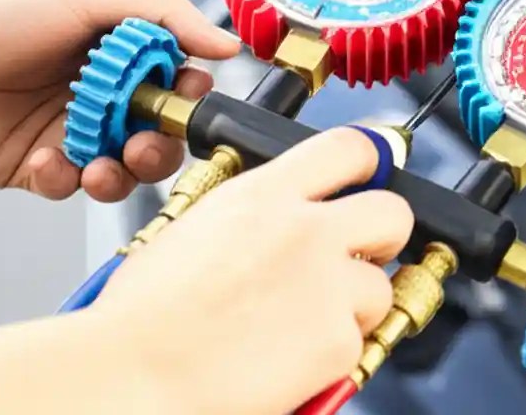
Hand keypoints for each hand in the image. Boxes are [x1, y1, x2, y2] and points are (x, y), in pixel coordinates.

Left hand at [0, 0, 239, 200]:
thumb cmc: (0, 16)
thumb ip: (166, 16)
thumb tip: (229, 47)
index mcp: (121, 56)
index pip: (178, 85)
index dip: (188, 97)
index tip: (185, 97)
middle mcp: (102, 97)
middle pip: (158, 137)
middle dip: (158, 148)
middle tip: (141, 145)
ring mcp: (72, 134)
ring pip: (121, 171)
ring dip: (118, 174)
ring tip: (96, 166)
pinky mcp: (39, 167)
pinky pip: (69, 187)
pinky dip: (63, 178)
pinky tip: (41, 158)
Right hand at [93, 128, 412, 414]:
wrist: (132, 376)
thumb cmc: (143, 317)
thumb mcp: (194, 229)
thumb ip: (252, 214)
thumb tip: (277, 217)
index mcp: (264, 195)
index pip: (351, 149)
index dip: (372, 162)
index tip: (373, 176)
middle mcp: (306, 231)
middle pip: (393, 211)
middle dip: (384, 236)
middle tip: (360, 256)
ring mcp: (328, 285)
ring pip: (381, 287)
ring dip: (354, 306)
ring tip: (302, 324)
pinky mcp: (337, 340)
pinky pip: (360, 341)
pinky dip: (333, 354)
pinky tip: (290, 357)